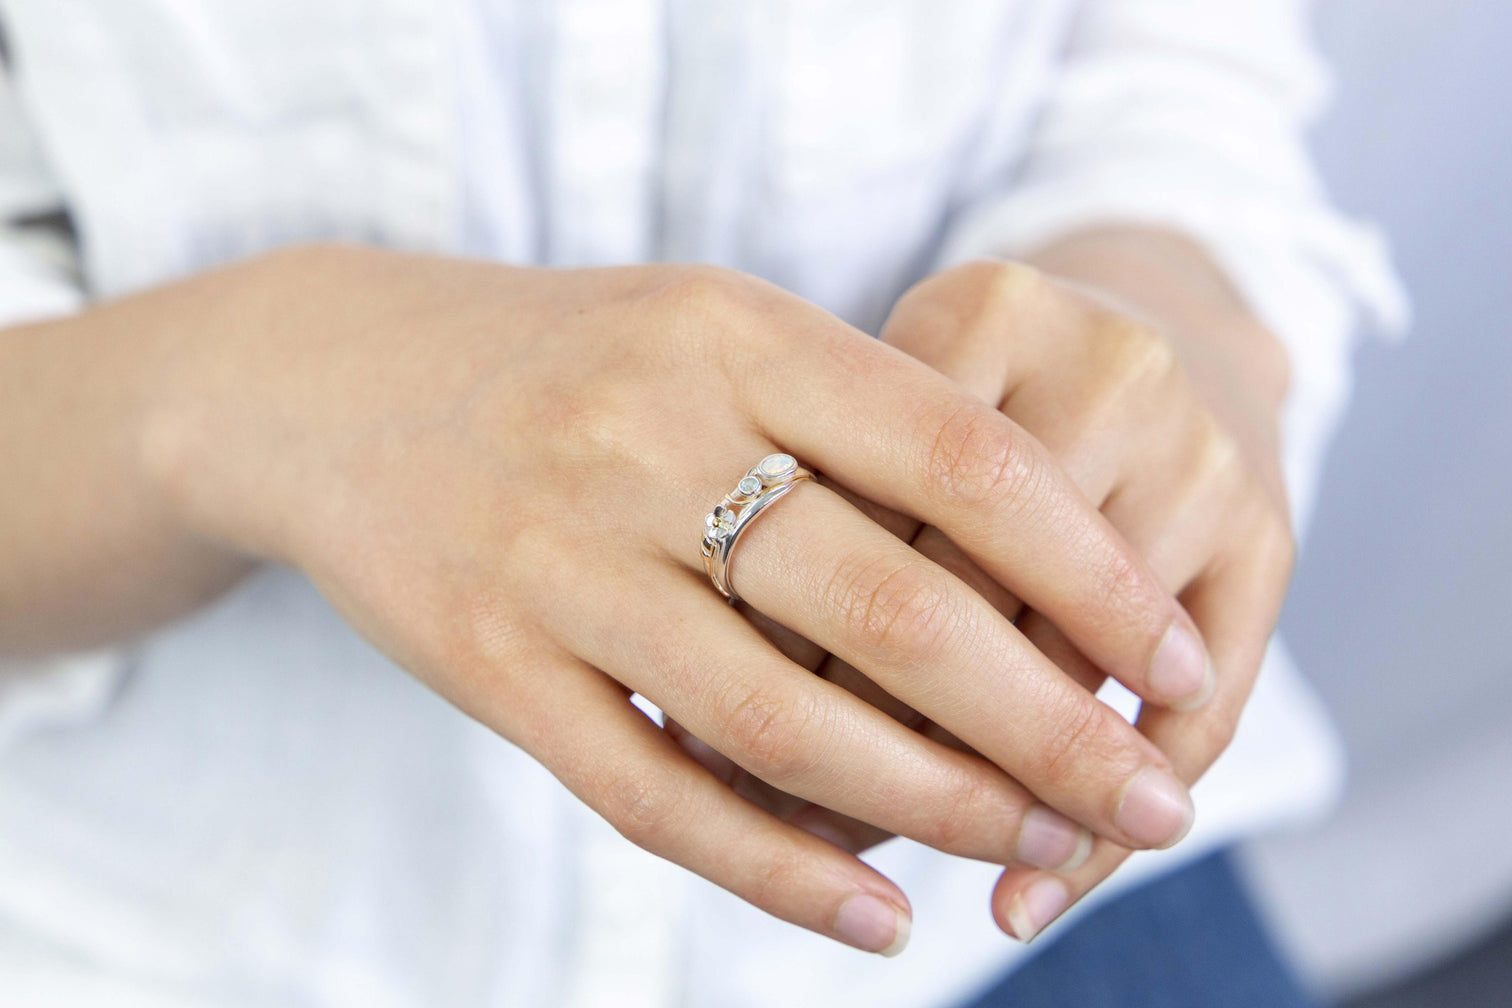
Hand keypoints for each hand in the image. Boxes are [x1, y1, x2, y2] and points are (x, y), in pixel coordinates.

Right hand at [138, 245, 1211, 953]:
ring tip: (1032, 846)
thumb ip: (856, 424)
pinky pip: (653, 793)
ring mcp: (558, 558)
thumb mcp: (713, 332)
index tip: (1181, 659)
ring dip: (932, 803)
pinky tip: (875, 919)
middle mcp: (646, 437)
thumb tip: (1035, 579)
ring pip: (782, 718)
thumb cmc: (569, 359)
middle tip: (1152, 799)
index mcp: (734, 333)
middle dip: (1050, 719)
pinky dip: (777, 872)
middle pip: (893, 606)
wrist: (337, 379)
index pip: (961, 457)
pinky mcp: (489, 665)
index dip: (1090, 570)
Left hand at [706, 255, 1293, 939]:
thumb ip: (821, 504)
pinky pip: (1193, 708)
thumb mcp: (897, 396)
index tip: (712, 722)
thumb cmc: (988, 389)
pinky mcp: (1270, 535)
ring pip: (1069, 661)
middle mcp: (1110, 367)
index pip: (867, 500)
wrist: (1171, 330)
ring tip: (877, 852)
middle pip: (970, 586)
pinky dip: (1107, 822)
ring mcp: (1202, 450)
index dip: (789, 626)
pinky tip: (1035, 892)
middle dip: (870, 717)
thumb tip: (694, 716)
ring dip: (976, 783)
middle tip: (788, 809)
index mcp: (985, 312)